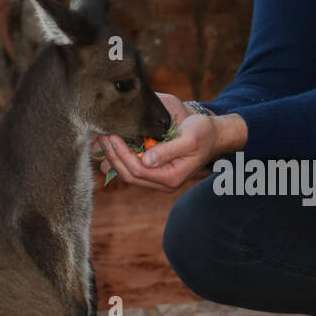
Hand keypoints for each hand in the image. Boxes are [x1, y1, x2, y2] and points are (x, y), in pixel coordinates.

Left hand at [95, 111, 247, 192]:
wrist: (215, 135)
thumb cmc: (204, 133)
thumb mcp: (189, 139)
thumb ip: (168, 150)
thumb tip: (146, 159)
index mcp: (171, 177)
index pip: (138, 170)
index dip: (122, 154)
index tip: (112, 136)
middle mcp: (163, 182)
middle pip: (129, 175)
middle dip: (113, 156)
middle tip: (101, 136)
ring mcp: (159, 178)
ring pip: (128, 173)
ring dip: (114, 157)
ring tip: (103, 139)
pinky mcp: (155, 170)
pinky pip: (133, 168)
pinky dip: (121, 157)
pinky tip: (113, 143)